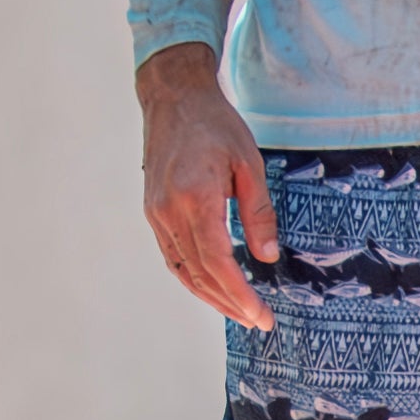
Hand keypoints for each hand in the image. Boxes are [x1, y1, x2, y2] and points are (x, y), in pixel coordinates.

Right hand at [139, 46, 282, 332]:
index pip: (217, 262)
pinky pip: (173, 256)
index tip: (260, 315)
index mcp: (195, 197)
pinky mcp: (153, 212)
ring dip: (210, 296)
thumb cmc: (216, 125)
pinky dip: (194, 277)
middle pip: (199, 273)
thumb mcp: (249, 164)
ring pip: (183, 270)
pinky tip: (214, 288)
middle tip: (257, 321)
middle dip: (229, 303)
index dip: (239, 294)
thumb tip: (266, 257)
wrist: (174, 97)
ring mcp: (156, 213)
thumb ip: (258, 213)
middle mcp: (169, 211)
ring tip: (238, 313)